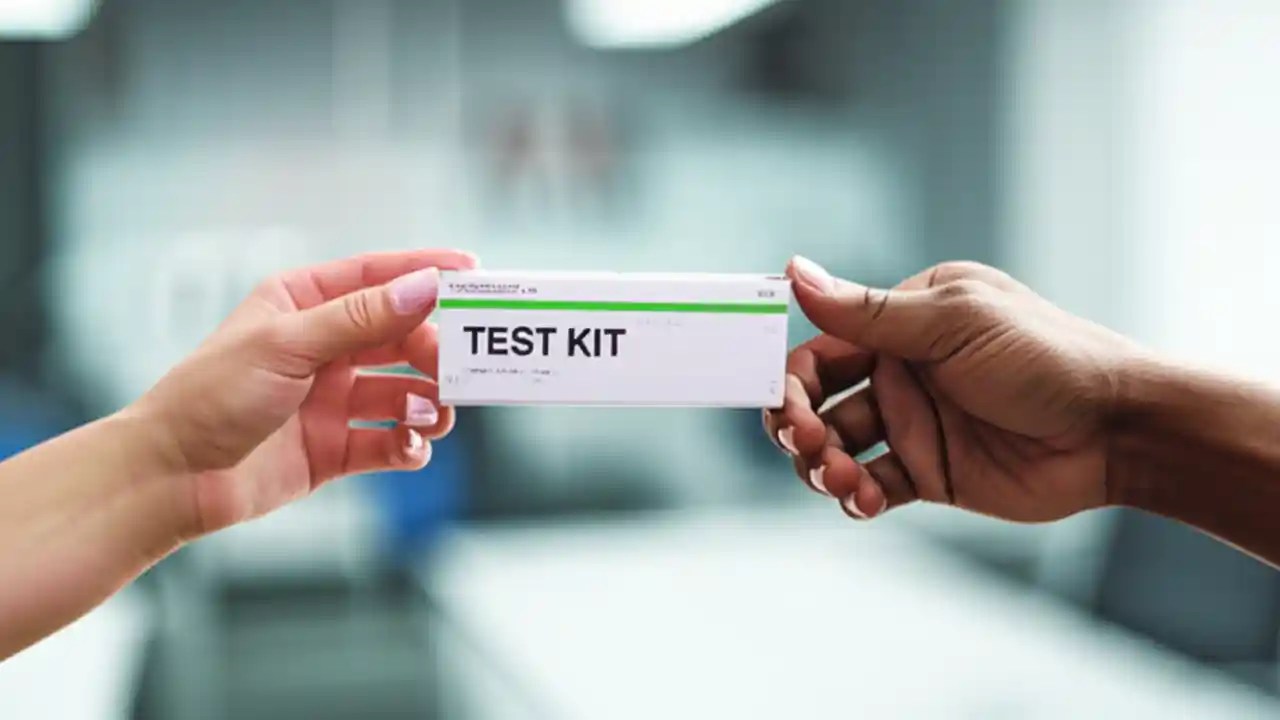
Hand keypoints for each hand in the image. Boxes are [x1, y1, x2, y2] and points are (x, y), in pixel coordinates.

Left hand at [132, 249, 476, 535]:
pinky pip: (390, 441)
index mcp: (304, 304)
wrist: (173, 477)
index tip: (472, 273)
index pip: (376, 278)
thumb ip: (360, 318)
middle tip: (456, 366)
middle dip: (433, 351)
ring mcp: (333, 398)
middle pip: (400, 337)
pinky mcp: (337, 447)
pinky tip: (409, 446)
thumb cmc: (211, 396)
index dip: (424, 272)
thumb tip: (423, 287)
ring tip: (433, 414)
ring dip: (427, 402)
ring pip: (404, 392)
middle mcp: (324, 348)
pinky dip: (409, 444)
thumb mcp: (287, 344)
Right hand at [765, 257, 1142, 522]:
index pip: (822, 345)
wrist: (1117, 431)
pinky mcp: (929, 472)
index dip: (791, 375)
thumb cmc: (1046, 356)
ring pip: (836, 446)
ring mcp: (913, 423)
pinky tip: (863, 499)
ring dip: (822, 464)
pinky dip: (854, 496)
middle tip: (808, 442)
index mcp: (903, 322)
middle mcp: (901, 371)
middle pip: (817, 400)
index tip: (782, 401)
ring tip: (842, 478)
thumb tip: (794, 272)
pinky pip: (871, 486)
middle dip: (796, 424)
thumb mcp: (953, 324)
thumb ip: (869, 313)